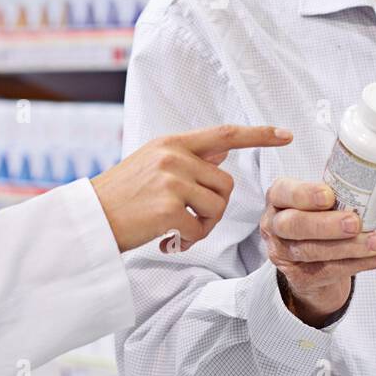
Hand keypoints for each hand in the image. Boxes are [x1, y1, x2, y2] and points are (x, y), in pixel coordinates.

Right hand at [92, 125, 292, 252]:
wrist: (90, 220)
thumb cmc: (121, 196)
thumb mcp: (151, 163)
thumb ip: (188, 157)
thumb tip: (222, 151)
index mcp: (173, 143)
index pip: (225, 134)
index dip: (258, 134)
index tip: (285, 134)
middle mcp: (174, 156)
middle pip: (226, 183)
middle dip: (216, 207)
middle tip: (190, 220)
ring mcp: (171, 181)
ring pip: (217, 207)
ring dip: (203, 225)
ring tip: (176, 230)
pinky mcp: (168, 208)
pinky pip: (200, 229)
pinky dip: (189, 241)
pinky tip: (167, 241)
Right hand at [260, 178, 375, 325]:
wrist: (311, 259)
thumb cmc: (321, 218)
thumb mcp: (329, 200)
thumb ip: (356, 189)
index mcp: (280, 197)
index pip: (284, 192)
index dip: (304, 194)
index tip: (329, 195)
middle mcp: (274, 224)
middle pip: (294, 225)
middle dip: (326, 225)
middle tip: (355, 223)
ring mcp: (283, 253)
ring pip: (311, 252)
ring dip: (348, 248)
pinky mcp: (299, 276)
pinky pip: (328, 271)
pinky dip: (356, 264)